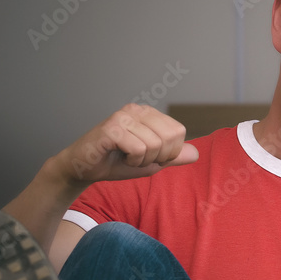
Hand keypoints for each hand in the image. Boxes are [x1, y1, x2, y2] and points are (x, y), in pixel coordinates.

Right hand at [53, 104, 197, 186]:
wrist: (84, 169)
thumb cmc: (115, 163)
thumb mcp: (151, 162)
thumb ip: (173, 157)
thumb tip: (196, 153)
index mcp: (148, 113)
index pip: (179, 132)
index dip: (168, 152)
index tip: (148, 156)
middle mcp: (136, 110)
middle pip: (170, 137)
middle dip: (158, 157)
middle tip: (138, 159)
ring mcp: (123, 116)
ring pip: (154, 145)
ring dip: (142, 160)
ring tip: (126, 157)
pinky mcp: (112, 128)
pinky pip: (139, 149)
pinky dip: (132, 161)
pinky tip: (118, 157)